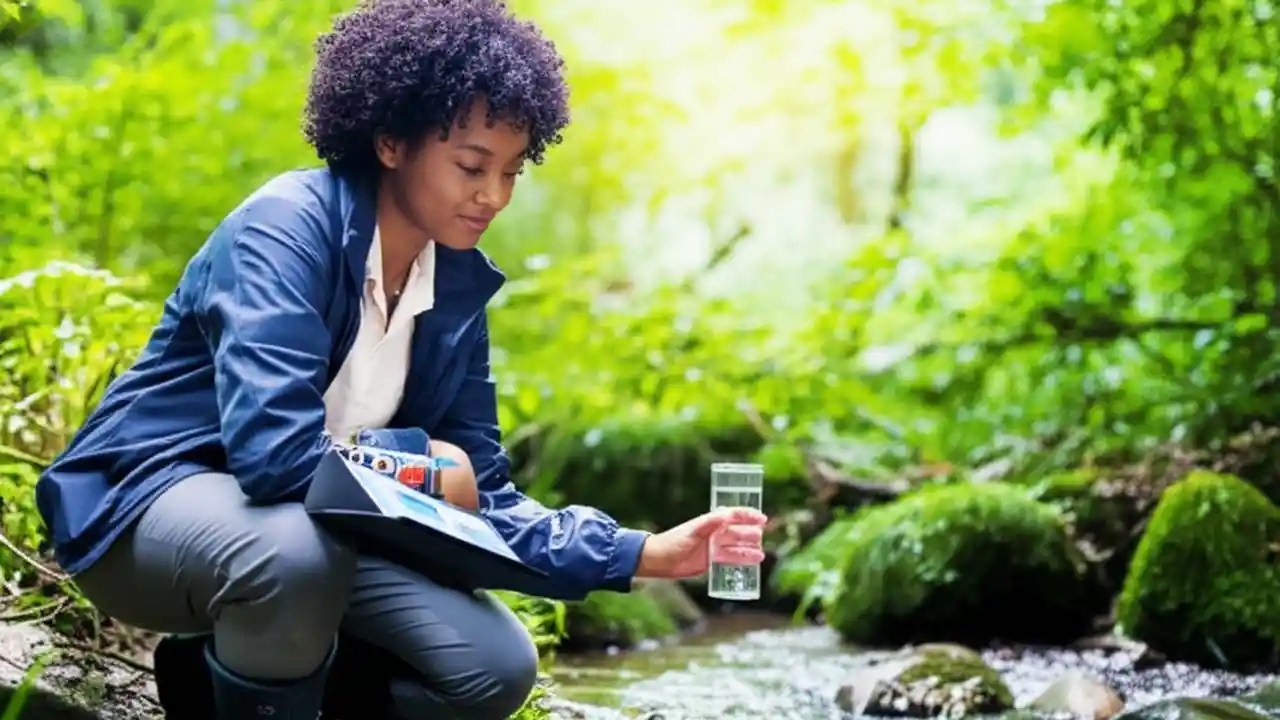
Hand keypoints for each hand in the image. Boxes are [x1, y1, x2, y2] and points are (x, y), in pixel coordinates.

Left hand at [635, 507, 767, 578]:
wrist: (659, 560)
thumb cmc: (673, 542)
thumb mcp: (692, 531)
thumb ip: (709, 523)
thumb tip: (726, 515)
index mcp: (710, 522)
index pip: (733, 515)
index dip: (748, 515)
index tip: (762, 518)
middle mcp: (714, 533)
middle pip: (737, 531)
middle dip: (751, 532)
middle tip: (762, 536)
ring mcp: (713, 546)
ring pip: (736, 546)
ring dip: (748, 549)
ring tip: (761, 553)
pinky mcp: (711, 560)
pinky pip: (730, 559)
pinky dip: (741, 560)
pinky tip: (751, 563)